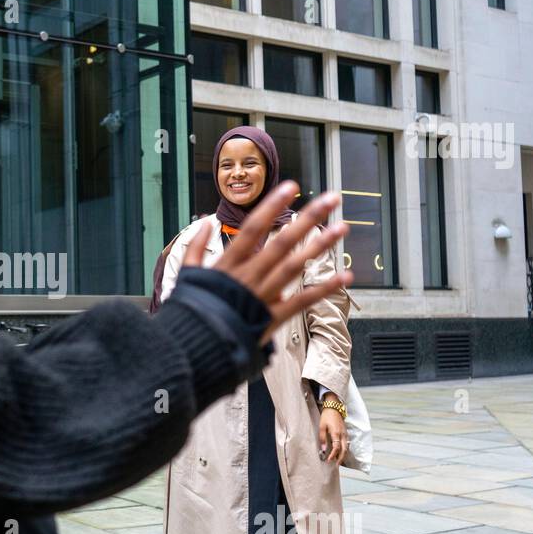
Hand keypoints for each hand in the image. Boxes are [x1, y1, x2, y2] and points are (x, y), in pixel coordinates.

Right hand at [182, 183, 352, 343]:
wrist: (196, 346)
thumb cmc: (192, 310)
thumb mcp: (187, 276)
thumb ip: (196, 249)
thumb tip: (204, 224)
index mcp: (229, 264)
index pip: (253, 228)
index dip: (272, 206)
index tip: (290, 188)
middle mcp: (249, 276)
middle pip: (282, 241)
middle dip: (308, 218)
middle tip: (331, 199)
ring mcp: (263, 296)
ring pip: (295, 266)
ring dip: (320, 246)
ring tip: (342, 228)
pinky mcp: (272, 317)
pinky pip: (302, 301)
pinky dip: (324, 289)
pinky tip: (345, 277)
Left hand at [318, 407, 346, 463]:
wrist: (334, 408)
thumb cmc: (326, 417)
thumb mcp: (322, 427)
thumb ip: (322, 438)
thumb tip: (323, 449)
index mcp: (336, 433)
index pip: (336, 447)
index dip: (333, 455)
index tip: (329, 460)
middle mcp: (343, 434)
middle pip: (344, 450)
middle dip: (340, 458)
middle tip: (336, 465)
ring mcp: (345, 434)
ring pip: (346, 447)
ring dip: (343, 455)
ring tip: (338, 461)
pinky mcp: (346, 433)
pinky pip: (346, 444)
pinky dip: (344, 450)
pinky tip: (340, 453)